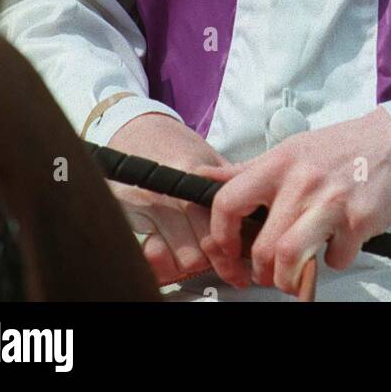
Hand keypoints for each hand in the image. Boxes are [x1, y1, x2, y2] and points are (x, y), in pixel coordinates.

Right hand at [105, 113, 233, 287]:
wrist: (135, 128)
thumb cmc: (175, 144)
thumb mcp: (208, 156)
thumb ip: (230, 184)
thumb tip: (260, 213)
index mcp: (194, 176)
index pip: (219, 227)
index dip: (234, 249)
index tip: (242, 260)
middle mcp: (170, 193)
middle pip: (201, 251)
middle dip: (216, 260)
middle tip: (224, 259)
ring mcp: (147, 207)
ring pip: (180, 261)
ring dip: (191, 262)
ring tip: (196, 248)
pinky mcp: (130, 218)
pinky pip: (153, 259)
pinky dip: (165, 263)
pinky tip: (172, 251)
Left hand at [197, 106, 390, 295]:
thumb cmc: (338, 149)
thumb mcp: (290, 150)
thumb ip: (246, 170)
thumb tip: (202, 177)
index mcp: (279, 163)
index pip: (229, 202)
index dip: (222, 237)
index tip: (228, 252)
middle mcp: (302, 181)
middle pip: (262, 247)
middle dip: (262, 273)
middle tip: (269, 273)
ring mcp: (331, 201)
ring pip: (291, 260)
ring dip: (289, 280)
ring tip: (294, 274)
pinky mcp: (359, 220)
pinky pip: (335, 259)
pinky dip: (333, 262)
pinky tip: (337, 245)